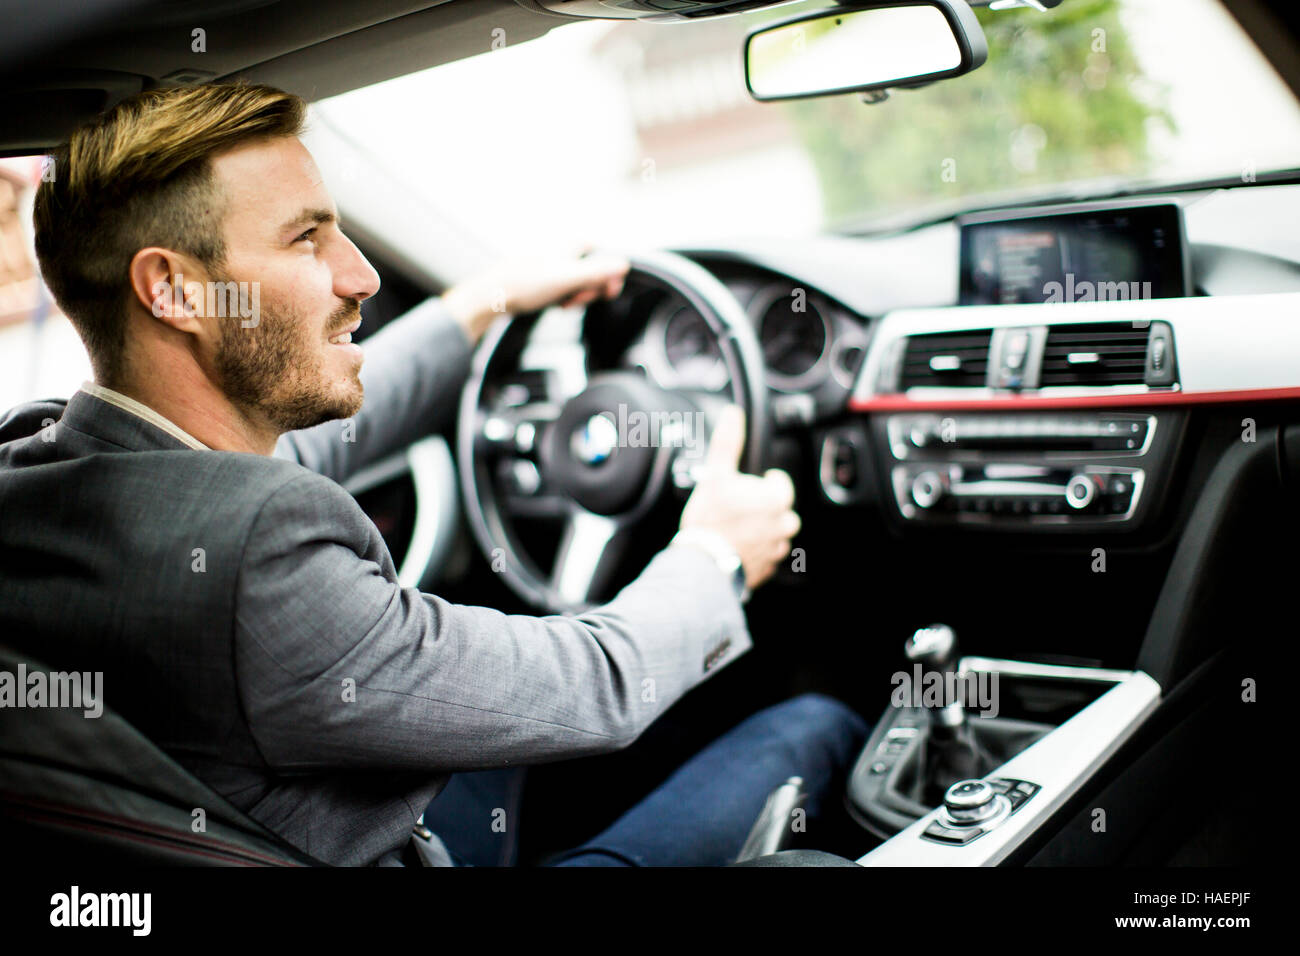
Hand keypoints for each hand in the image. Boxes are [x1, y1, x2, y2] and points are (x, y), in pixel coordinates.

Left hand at [440, 249, 629, 342]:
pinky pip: (564, 289)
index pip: (604, 256)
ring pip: (578, 282)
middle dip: (589, 289)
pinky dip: (563, 298)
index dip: (608, 275)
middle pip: (593, 271)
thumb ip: (597, 272)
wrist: (492, 296)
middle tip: (576, 300)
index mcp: (570, 244)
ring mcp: (553, 264)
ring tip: (562, 304)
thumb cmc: (525, 283)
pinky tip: (554, 305)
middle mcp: (563, 250)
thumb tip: (625, 264)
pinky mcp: (544, 278)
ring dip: (576, 296)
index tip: (607, 291)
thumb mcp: (567, 278)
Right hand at [678, 405, 799, 591]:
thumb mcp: (715, 474)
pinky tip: (737, 547)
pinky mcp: (768, 568)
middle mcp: (783, 525)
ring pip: (776, 533)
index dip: (764, 482)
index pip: (781, 483)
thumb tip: (733, 414)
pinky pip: (768, 555)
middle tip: (738, 508)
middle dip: (763, 507)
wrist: (702, 565)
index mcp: (776, 499)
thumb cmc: (710, 519)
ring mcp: (776, 548)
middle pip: (779, 509)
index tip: (749, 485)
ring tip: (736, 528)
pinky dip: (757, 551)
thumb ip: (728, 443)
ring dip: (762, 529)